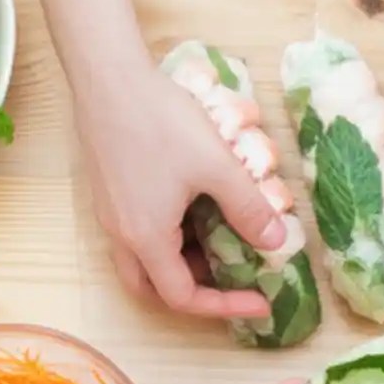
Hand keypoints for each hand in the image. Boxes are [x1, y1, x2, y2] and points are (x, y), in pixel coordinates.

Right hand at [75, 67, 285, 317]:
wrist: (107, 77)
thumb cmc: (161, 120)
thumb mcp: (217, 166)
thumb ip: (248, 208)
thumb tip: (276, 242)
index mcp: (147, 238)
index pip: (183, 298)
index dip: (224, 306)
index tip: (259, 301)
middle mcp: (122, 234)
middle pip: (152, 289)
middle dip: (193, 294)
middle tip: (230, 281)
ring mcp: (110, 214)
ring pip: (142, 263)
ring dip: (179, 266)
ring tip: (219, 243)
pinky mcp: (108, 192)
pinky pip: (136, 235)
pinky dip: (166, 240)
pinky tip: (194, 210)